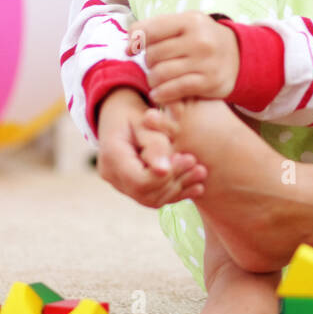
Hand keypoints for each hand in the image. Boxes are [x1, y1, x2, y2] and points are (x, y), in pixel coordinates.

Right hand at [96, 88, 207, 207]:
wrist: (120, 115)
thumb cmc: (134, 113)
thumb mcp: (145, 122)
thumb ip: (155, 145)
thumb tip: (164, 170)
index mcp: (111, 157)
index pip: (139, 181)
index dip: (164, 176)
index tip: (186, 157)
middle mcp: (111, 175)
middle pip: (145, 193)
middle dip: (175, 181)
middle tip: (196, 163)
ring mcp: (120, 184)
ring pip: (151, 200)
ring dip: (179, 188)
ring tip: (201, 172)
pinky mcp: (131, 188)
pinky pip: (153, 199)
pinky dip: (176, 193)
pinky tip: (198, 187)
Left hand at [125, 12, 239, 103]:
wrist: (238, 56)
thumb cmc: (202, 38)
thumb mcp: (185, 24)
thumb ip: (156, 29)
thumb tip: (128, 47)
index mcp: (190, 20)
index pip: (149, 30)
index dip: (134, 41)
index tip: (132, 49)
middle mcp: (199, 39)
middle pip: (153, 55)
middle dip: (148, 62)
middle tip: (155, 64)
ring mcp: (205, 61)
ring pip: (160, 74)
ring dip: (152, 80)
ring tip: (156, 79)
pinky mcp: (209, 82)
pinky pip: (174, 90)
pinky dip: (161, 94)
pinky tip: (158, 94)